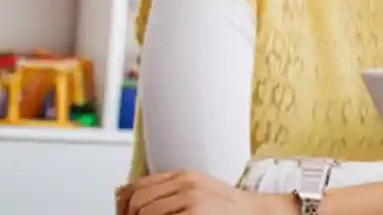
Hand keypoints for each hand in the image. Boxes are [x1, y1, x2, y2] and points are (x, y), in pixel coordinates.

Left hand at [115, 170, 289, 214]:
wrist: (256, 213)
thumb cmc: (227, 209)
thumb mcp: (197, 192)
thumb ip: (170, 192)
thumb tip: (132, 202)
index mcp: (183, 175)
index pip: (136, 185)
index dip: (121, 205)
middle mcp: (185, 182)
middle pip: (137, 199)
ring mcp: (191, 197)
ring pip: (144, 212)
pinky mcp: (194, 212)